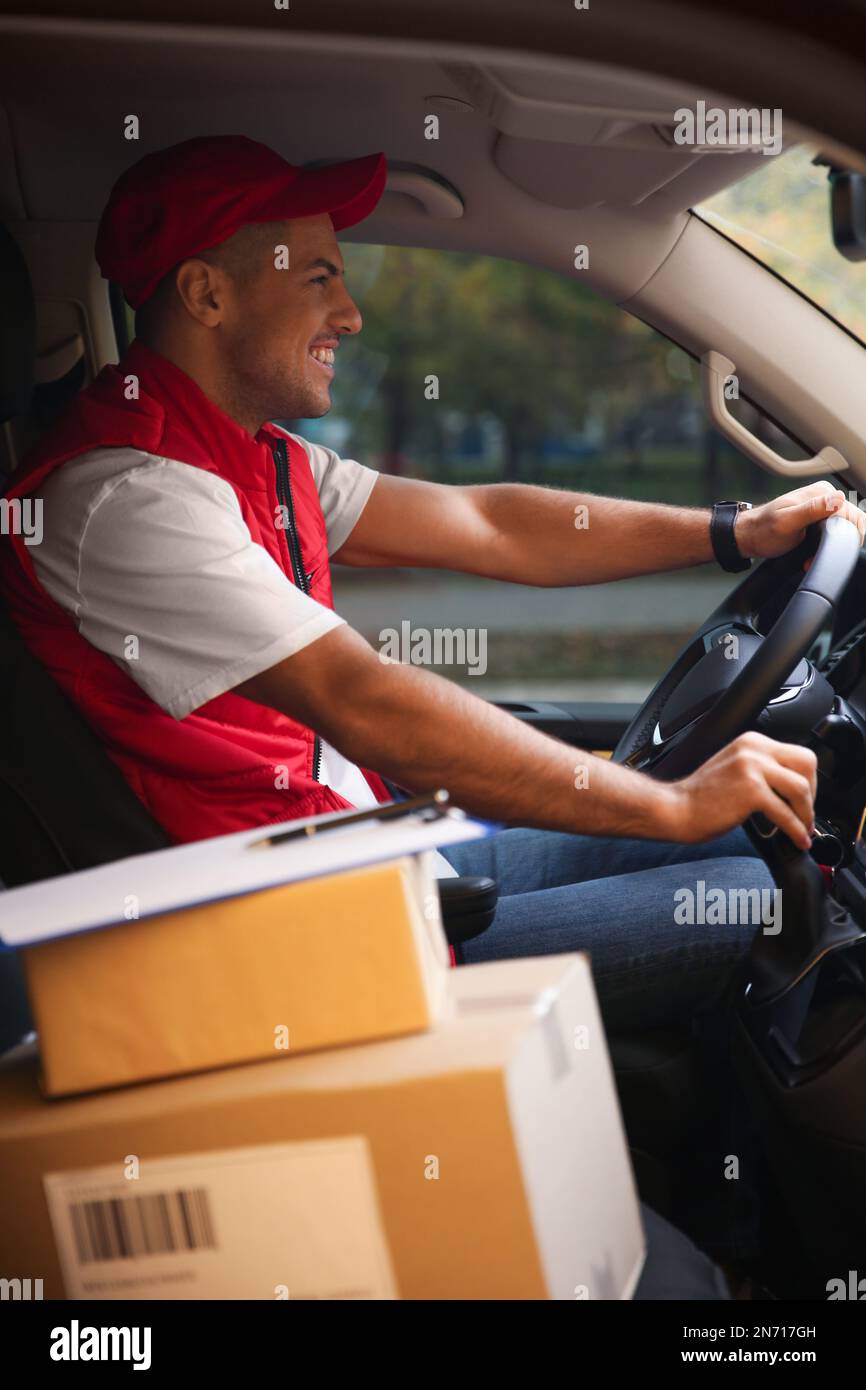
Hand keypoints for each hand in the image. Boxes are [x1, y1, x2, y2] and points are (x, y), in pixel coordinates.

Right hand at [663, 731, 816, 849]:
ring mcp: (752, 768)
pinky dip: (796, 829)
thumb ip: (763, 770)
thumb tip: (793, 790)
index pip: (798, 754)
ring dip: (807, 814)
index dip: (808, 779)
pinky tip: (797, 838)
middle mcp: (753, 749)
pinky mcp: (751, 791)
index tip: (803, 800)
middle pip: (806, 765)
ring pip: (801, 789)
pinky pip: (786, 813)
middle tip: (805, 813)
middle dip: (813, 793)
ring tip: (803, 829)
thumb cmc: (701, 797)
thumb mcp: (736, 769)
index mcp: (752, 742)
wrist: (675, 809)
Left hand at [735, 481, 865, 560]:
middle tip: (813, 556)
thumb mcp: (787, 522)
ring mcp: (824, 508)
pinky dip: (825, 547)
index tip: (824, 548)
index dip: (842, 535)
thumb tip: (838, 499)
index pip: (851, 513)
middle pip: (850, 523)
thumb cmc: (763, 530)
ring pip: (844, 530)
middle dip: (836, 544)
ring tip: (810, 557)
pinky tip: (810, 555)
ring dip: (830, 548)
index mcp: (822, 492)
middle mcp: (826, 497)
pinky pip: (834, 534)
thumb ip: (812, 510)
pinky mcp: (820, 520)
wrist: (749, 537)